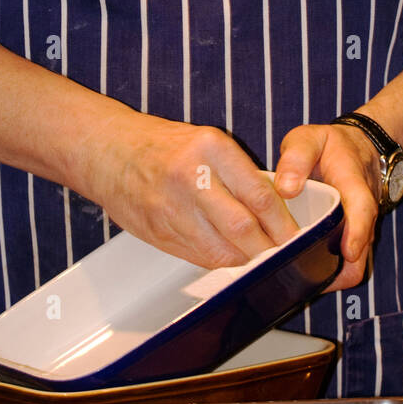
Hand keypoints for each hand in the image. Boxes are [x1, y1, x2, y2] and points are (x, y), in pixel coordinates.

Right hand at [79, 108, 299, 268]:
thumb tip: (275, 209)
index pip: (260, 195)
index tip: (295, 235)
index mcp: (211, 148)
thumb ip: (239, 173)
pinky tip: (228, 256)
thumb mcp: (207, 142)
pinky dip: (219, 261)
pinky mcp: (158, 232)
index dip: (283, 223)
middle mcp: (191, 177)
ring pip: (222, 251)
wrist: (107, 150)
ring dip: (245, 260)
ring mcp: (171, 208)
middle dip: (268, 248)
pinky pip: (199, 257)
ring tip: (258, 258)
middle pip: (243, 228)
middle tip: (282, 254)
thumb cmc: (161, 145)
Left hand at [274, 122, 381, 289]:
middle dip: (339, 269)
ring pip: (353, 264)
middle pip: (361, 249)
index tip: (349, 252)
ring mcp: (358, 231)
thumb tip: (286, 189)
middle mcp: (362, 214)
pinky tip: (295, 276)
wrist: (355, 151)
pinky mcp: (348, 242)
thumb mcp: (309, 139)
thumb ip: (297, 158)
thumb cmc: (328, 147)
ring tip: (294, 282)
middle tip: (304, 280)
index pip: (362, 209)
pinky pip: (342, 265)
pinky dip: (324, 274)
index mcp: (354, 185)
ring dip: (329, 275)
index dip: (357, 232)